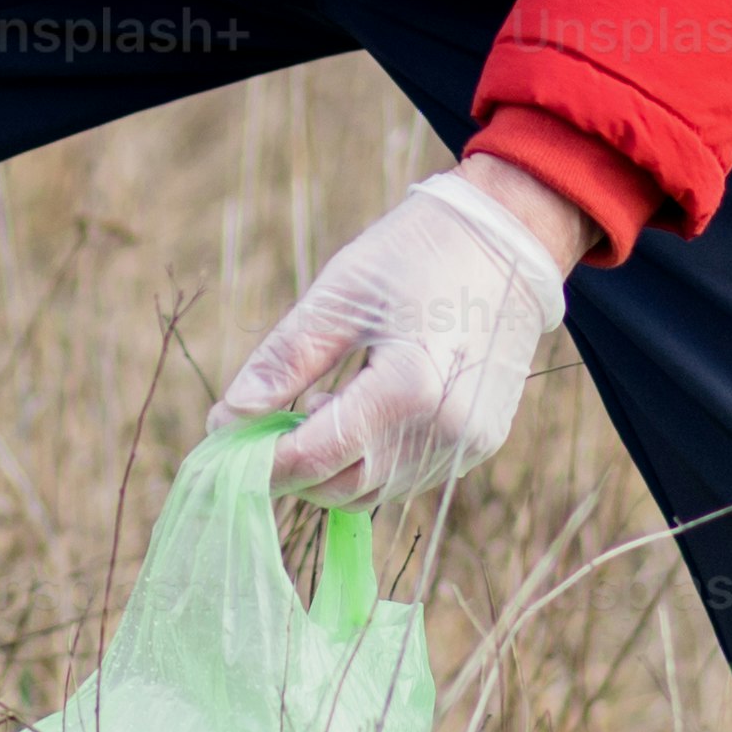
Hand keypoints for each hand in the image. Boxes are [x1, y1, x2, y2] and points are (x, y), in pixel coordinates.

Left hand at [207, 162, 578, 505]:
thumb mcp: (340, 294)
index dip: (262, 460)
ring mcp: (469, 444)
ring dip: (333, 465)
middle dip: (293, 467)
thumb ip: (284, 361)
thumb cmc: (415, 253)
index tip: (223, 442)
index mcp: (409, 387)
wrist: (508, 240)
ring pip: (375, 491)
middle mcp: (445, 430)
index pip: (315, 458)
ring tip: (327, 400)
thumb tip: (226, 420)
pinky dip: (372, 460)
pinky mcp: (482, 444)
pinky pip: (409, 478)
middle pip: (342, 487)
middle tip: (269, 420)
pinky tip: (365, 407)